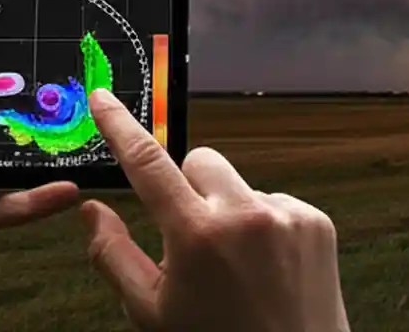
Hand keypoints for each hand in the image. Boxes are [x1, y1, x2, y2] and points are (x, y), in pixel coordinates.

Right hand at [80, 88, 349, 331]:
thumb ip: (114, 255)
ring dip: (230, 210)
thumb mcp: (151, 312)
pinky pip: (276, 202)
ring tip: (237, 266)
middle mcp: (245, 214)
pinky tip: (267, 268)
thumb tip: (91, 210)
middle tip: (190, 236)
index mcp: (197, 235)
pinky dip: (266, 226)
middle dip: (188, 189)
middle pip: (200, 162)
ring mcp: (287, 214)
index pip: (148, 164)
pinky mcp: (316, 221)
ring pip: (239, 185)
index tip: (105, 98)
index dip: (121, 127)